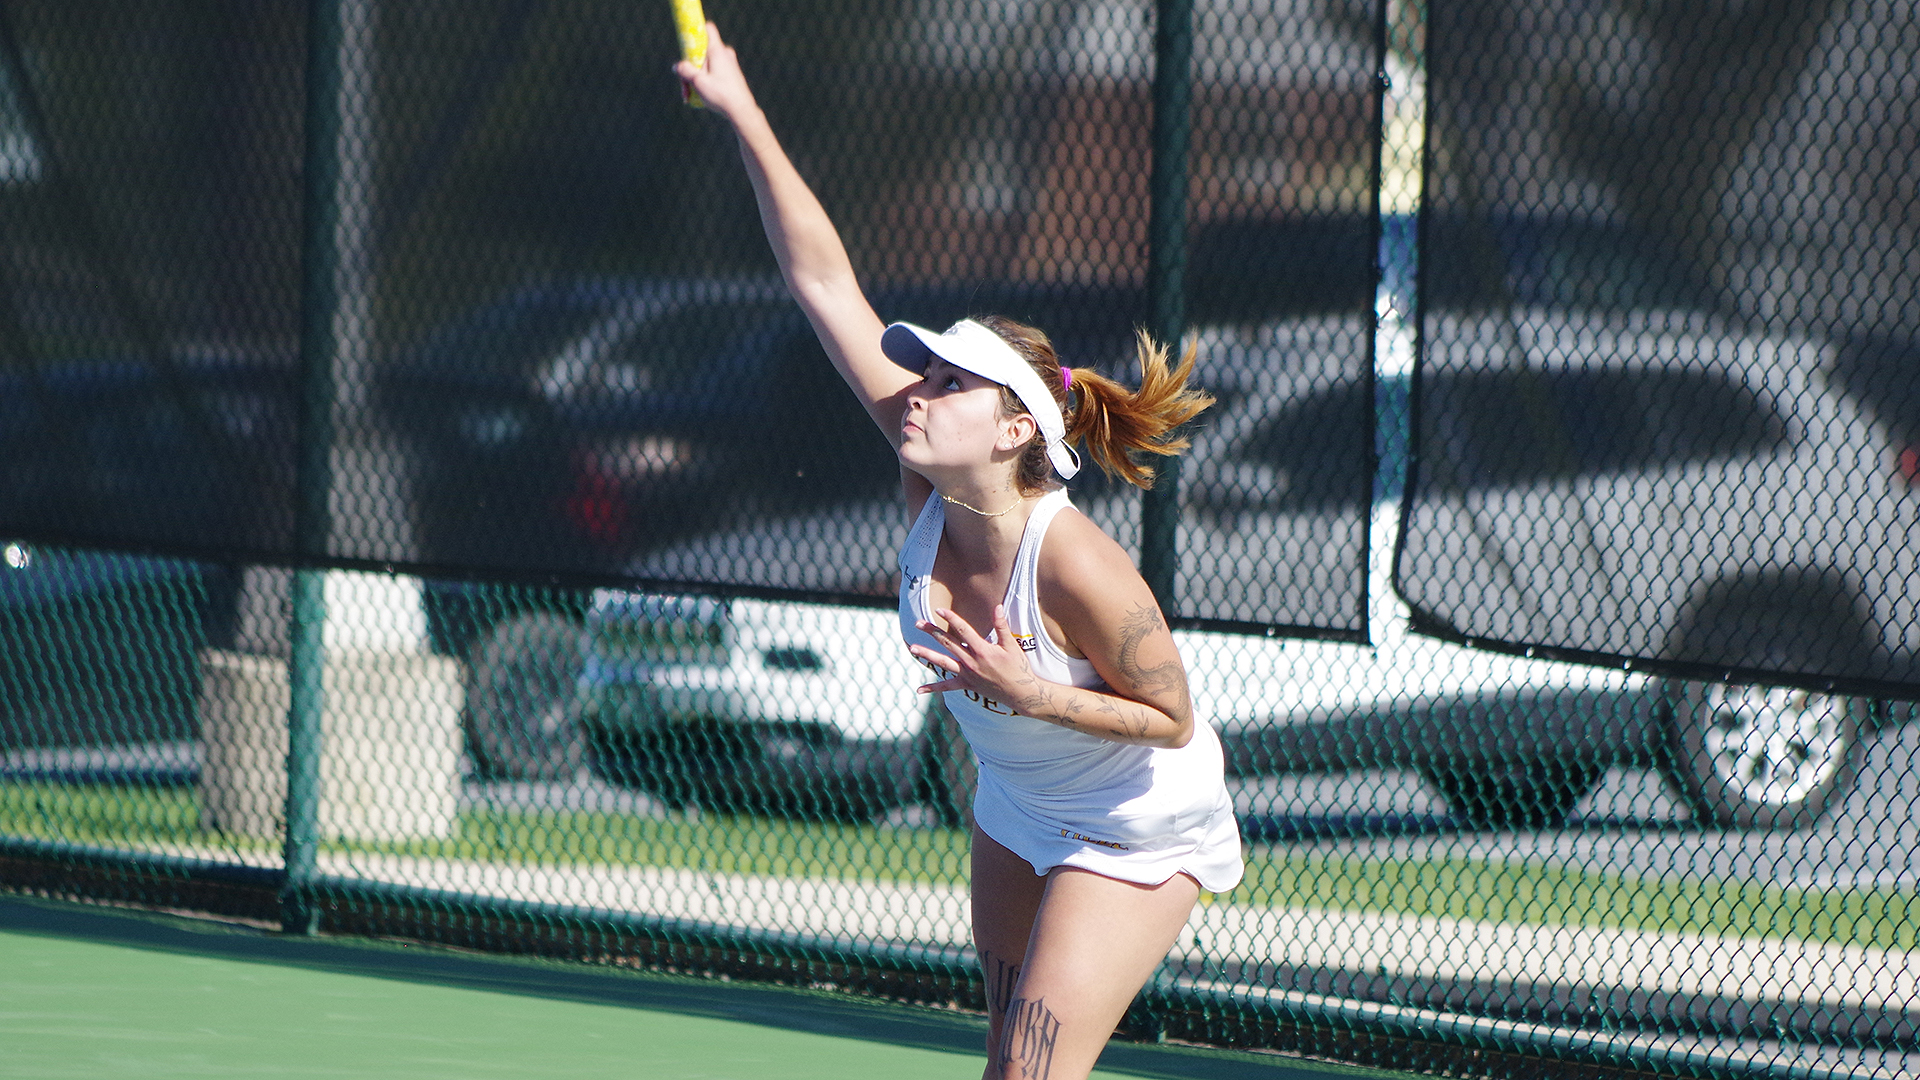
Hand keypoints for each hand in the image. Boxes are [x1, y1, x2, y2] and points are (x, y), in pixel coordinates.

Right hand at [673, 23, 757, 122]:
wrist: (741, 110)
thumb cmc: (721, 95)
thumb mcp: (698, 82)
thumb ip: (685, 71)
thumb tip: (676, 66)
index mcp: (717, 51)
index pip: (708, 29)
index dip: (696, 31)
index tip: (686, 42)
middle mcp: (725, 54)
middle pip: (702, 51)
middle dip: (690, 65)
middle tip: (684, 83)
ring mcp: (729, 64)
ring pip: (707, 64)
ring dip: (696, 77)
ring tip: (689, 94)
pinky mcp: (731, 74)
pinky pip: (714, 72)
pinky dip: (705, 81)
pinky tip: (699, 96)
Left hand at [909, 604, 1038, 702]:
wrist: (1021, 693)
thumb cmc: (1019, 668)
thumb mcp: (1012, 645)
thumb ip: (1002, 626)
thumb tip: (998, 606)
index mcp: (982, 650)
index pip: (963, 629)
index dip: (950, 618)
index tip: (939, 609)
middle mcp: (971, 662)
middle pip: (948, 643)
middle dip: (932, 632)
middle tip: (917, 623)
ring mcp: (968, 674)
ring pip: (943, 663)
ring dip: (927, 655)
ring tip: (912, 648)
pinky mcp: (967, 685)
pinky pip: (948, 687)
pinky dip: (934, 688)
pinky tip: (919, 690)